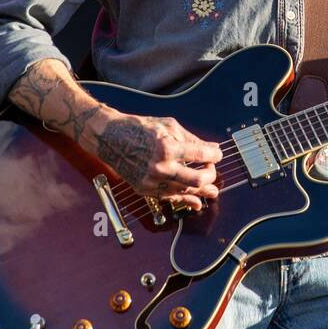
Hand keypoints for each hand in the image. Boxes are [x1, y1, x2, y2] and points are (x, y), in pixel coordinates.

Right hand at [91, 112, 222, 209]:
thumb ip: (192, 139)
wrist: (110, 138)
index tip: (217, 154)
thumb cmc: (141, 128)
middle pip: (197, 180)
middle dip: (210, 175)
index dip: (215, 155)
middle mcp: (160, 167)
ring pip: (184, 192)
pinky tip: (196, 201)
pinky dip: (185, 200)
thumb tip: (213, 147)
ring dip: (201, 192)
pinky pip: (169, 198)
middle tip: (211, 170)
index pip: (201, 155)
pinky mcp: (144, 189)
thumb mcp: (169, 126)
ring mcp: (151, 181)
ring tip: (212, 191)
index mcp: (168, 148)